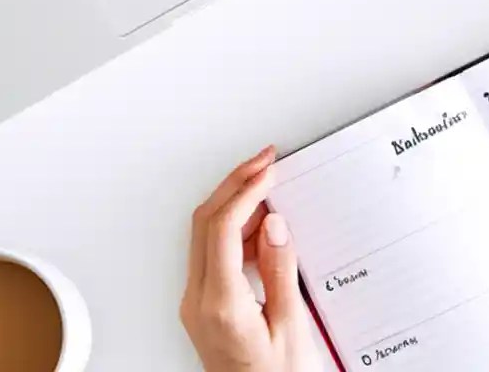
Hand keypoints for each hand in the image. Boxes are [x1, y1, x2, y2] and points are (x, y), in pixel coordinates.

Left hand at [181, 146, 303, 371]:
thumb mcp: (291, 328)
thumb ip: (280, 272)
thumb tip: (274, 225)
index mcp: (220, 304)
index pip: (222, 229)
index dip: (246, 191)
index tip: (267, 169)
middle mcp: (199, 301)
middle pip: (204, 223)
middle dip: (234, 184)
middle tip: (263, 160)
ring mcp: (197, 303)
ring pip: (204, 235)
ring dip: (234, 205)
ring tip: (269, 189)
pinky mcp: (204, 306)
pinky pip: (213, 254)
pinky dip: (235, 231)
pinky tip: (263, 228)